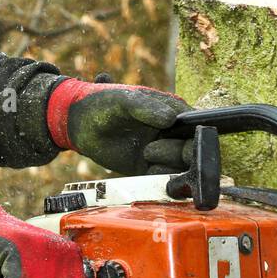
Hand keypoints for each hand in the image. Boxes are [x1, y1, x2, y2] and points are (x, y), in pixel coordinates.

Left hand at [46, 76, 192, 173]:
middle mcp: (170, 131)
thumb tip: (170, 119)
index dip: (198, 134)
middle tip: (155, 148)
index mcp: (171, 109)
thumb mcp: (123, 100)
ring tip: (146, 153)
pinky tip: (147, 168)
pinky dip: (162, 176)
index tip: (187, 141)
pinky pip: (166, 177)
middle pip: (194, 147)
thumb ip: (146, 107)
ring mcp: (161, 150)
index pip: (196, 123)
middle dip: (183, 152)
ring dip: (170, 163)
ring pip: (182, 165)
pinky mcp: (149, 167)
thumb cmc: (101, 104)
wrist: (78, 125)